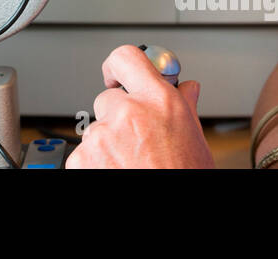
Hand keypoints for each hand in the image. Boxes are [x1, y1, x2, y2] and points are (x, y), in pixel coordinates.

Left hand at [65, 44, 214, 168]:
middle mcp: (129, 112)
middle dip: (118, 116)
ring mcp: (103, 135)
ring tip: (131, 164)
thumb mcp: (194, 140)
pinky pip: (83, 152)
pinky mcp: (83, 158)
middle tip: (136, 142)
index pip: (127, 57)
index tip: (117, 76)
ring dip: (107, 143)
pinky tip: (117, 172)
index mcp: (160, 101)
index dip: (118, 67)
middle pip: (108, 98)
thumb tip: (187, 88)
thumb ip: (184, 107)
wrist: (174, 221)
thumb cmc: (185, 176)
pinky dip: (94, 163)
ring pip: (96, 129)